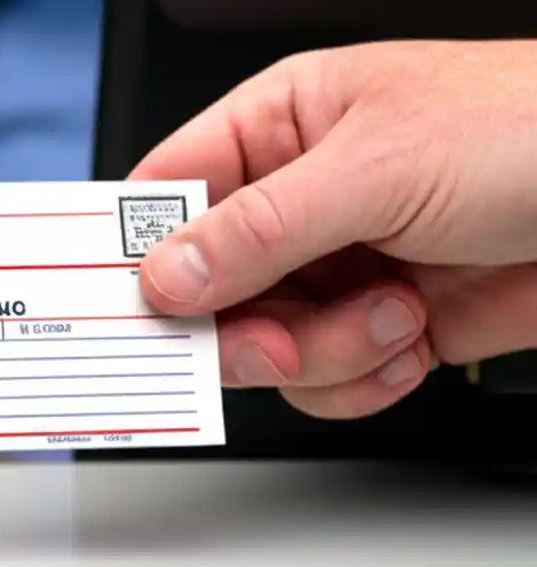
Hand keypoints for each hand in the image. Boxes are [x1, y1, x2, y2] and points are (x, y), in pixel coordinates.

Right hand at [131, 40, 536, 418]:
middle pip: (207, 291)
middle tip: (276, 340)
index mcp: (278, 129)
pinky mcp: (379, 323)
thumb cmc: (528, 131)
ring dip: (328, 350)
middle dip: (244, 327)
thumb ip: (260, 229)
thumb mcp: (375, 169)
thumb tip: (169, 275)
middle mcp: (297, 202)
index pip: (168, 193)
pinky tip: (414, 337)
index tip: (129, 306)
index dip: (139, 250)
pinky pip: (324, 378)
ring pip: (267, 345)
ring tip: (395, 311)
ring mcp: (337, 267)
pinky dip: (365, 377)